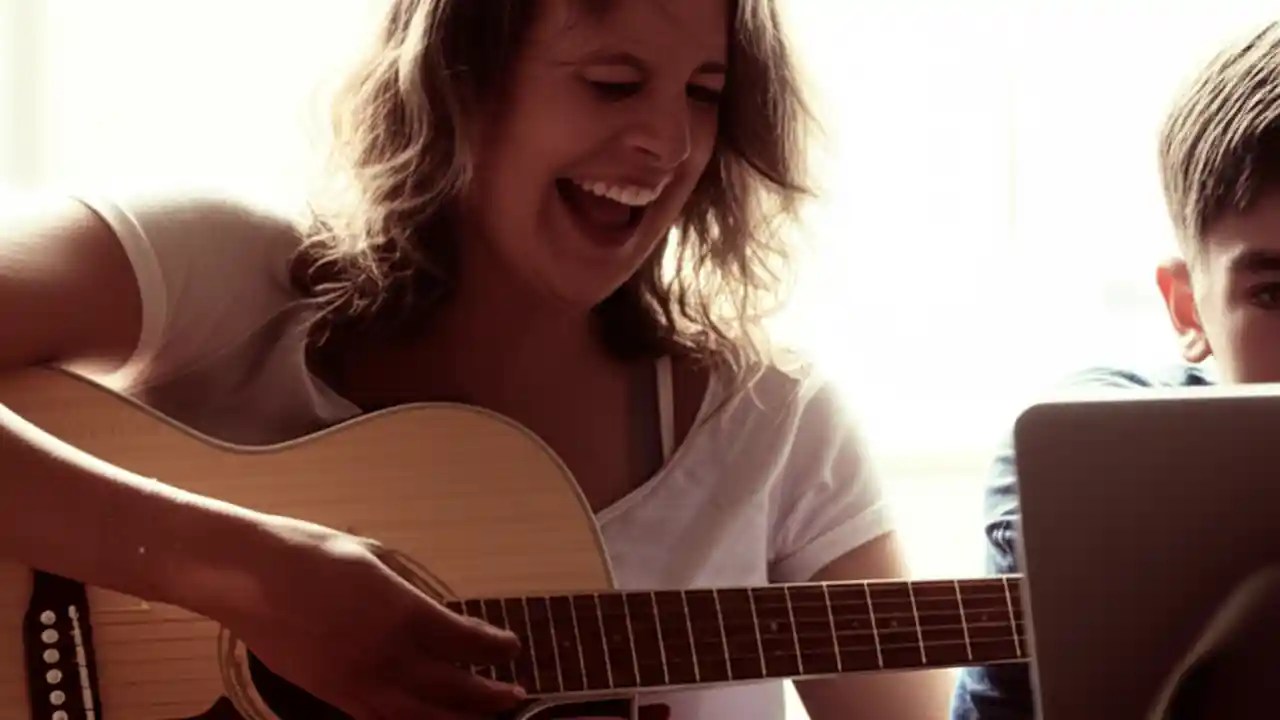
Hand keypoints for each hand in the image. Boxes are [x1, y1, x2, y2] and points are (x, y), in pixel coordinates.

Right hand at [207, 516, 524, 718]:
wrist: (247, 576)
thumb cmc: (312, 553)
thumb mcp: (376, 561)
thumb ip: (410, 594)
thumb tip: (436, 614)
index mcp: (403, 612)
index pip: (465, 642)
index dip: (494, 648)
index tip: (511, 648)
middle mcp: (386, 654)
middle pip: (452, 688)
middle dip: (489, 696)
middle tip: (515, 698)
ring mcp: (357, 680)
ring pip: (420, 716)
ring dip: (457, 718)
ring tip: (484, 718)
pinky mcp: (331, 694)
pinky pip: (380, 719)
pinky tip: (426, 719)